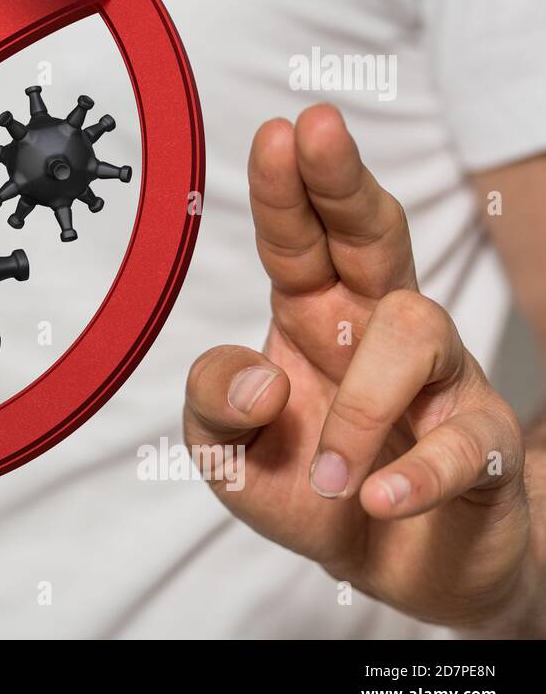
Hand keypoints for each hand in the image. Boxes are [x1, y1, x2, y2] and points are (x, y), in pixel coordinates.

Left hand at [184, 104, 534, 628]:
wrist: (382, 567)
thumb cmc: (304, 488)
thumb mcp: (226, 453)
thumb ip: (213, 407)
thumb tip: (258, 376)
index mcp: (312, 316)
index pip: (298, 241)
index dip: (286, 190)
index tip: (278, 132)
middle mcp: (375, 329)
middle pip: (372, 234)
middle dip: (343, 181)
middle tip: (318, 127)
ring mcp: (437, 378)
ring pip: (417, 327)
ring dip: (363, 404)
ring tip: (326, 471)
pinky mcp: (481, 443)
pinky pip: (466, 439)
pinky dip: (419, 470)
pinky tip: (378, 496)